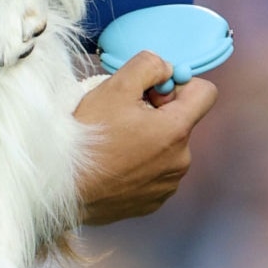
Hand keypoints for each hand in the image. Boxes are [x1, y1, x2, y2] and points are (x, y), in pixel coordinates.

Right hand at [73, 50, 218, 224]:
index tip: (150, 90)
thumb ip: (148, 66)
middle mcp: (181, 161)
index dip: (179, 84)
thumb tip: (166, 69)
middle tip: (121, 116)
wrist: (62, 186)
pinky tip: (114, 162)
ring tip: (114, 141)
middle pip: (181, 120)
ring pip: (167, 147)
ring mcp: (168, 185)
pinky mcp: (153, 202)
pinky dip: (140, 163)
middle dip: (157, 112)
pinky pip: (156, 172)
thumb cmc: (88, 136)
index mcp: (176, 130)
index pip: (206, 93)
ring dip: (148, 139)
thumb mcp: (115, 87)